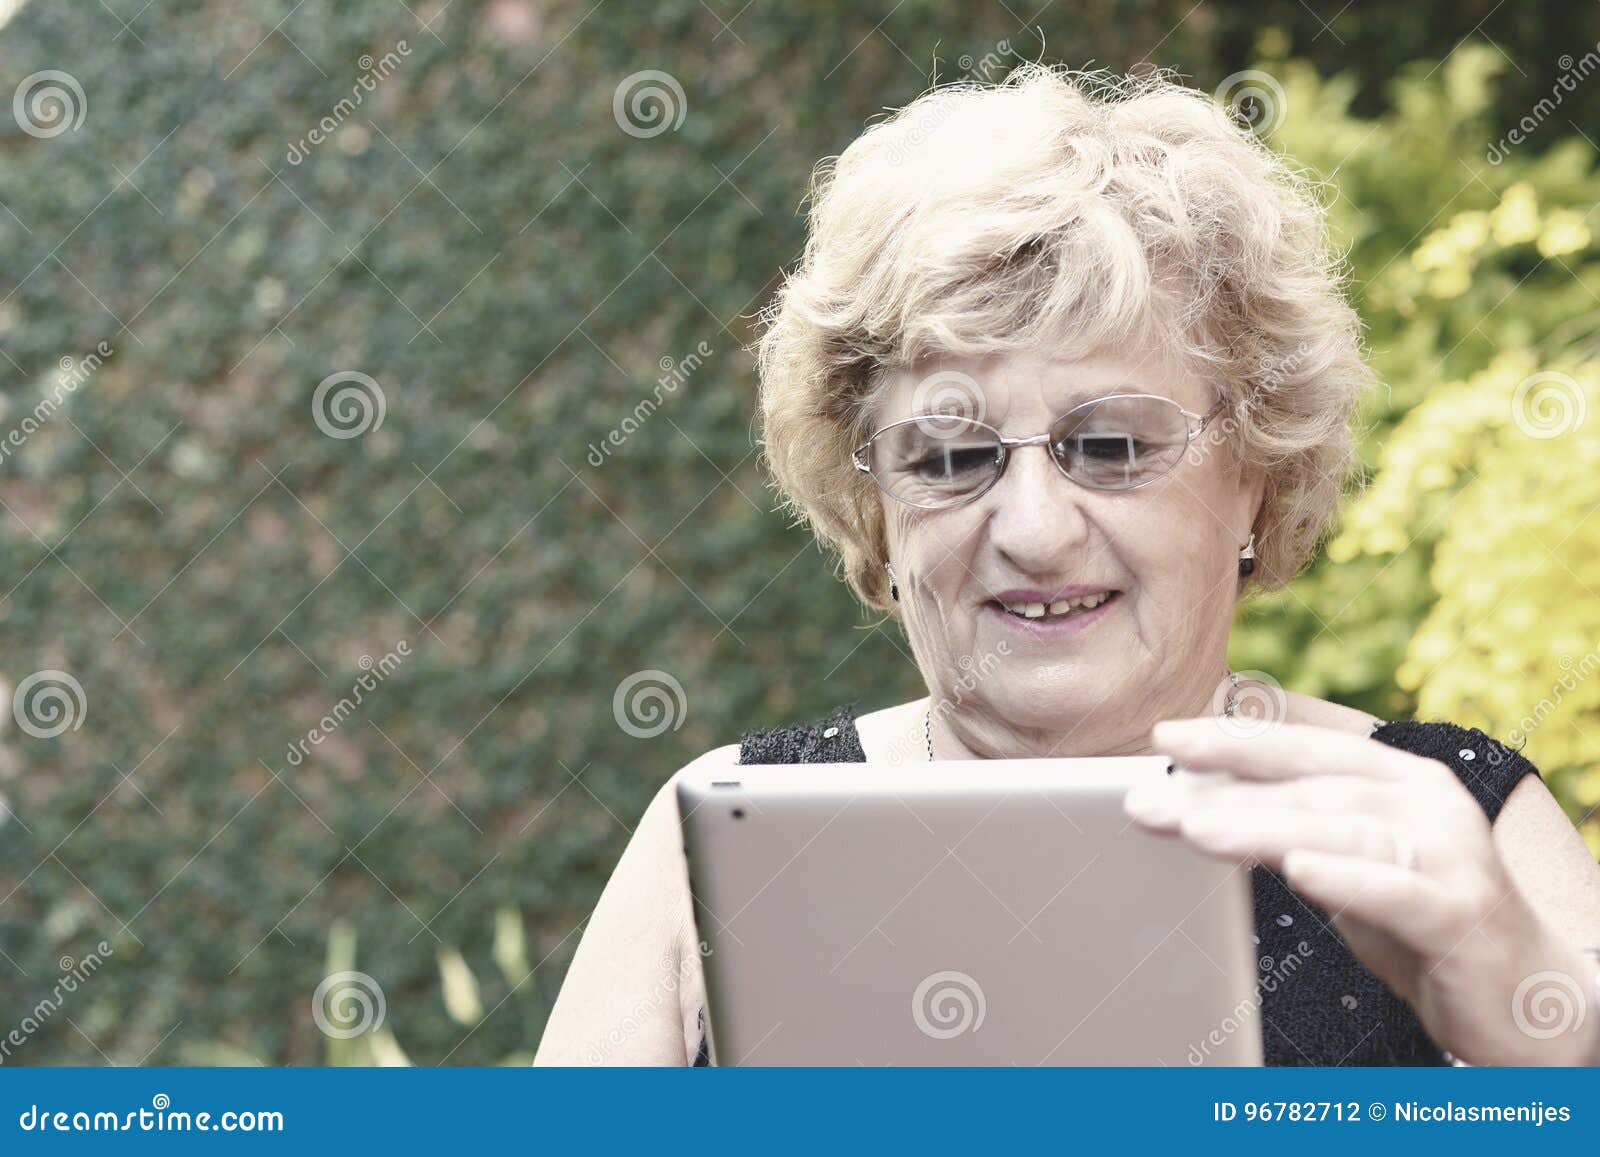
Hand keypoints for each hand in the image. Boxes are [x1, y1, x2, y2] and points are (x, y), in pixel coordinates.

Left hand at [1125, 717, 1599, 1064]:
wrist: (1527, 998)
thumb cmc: (1424, 922)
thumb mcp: (1351, 866)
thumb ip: (1293, 833)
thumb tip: (1198, 808)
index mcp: (1400, 779)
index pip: (1304, 749)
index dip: (1234, 740)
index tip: (1165, 737)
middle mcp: (1428, 803)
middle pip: (1309, 789)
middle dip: (1221, 793)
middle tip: (1148, 801)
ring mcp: (1450, 855)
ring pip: (1340, 831)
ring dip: (1260, 827)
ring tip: (1193, 828)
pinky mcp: (1463, 914)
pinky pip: (1395, 892)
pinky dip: (1345, 878)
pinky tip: (1296, 870)